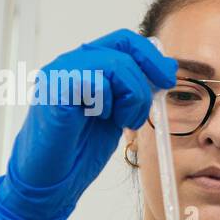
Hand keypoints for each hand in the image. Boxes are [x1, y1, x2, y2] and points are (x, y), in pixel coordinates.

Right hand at [0, 29, 176, 219]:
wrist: (52, 179)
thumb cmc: (80, 148)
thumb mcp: (119, 113)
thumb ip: (135, 90)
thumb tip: (167, 68)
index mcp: (87, 64)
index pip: (125, 40)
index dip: (151, 57)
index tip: (167, 80)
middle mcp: (71, 63)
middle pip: (124, 46)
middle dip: (146, 77)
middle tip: (146, 107)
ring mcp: (60, 74)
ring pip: (115, 64)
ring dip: (131, 96)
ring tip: (122, 121)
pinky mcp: (54, 91)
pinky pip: (94, 82)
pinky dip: (107, 103)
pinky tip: (99, 119)